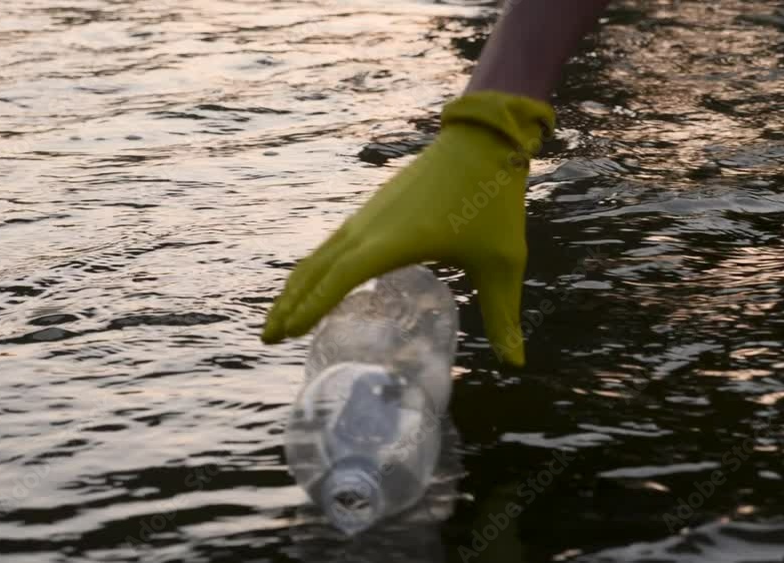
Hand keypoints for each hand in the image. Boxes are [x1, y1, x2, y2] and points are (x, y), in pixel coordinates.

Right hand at [261, 91, 553, 365]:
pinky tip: (314, 284)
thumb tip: (515, 363)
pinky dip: (314, 268)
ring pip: (320, 254)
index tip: (287, 332)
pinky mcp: (374, 210)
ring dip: (296, 286)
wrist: (483, 141)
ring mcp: (369, 215)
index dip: (312, 306)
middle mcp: (372, 226)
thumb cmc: (493, 202)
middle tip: (268, 338)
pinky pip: (333, 243)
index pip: (341, 277)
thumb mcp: (503, 262)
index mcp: (397, 240)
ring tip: (279, 319)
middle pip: (317, 268)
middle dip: (290, 304)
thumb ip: (502, 315)